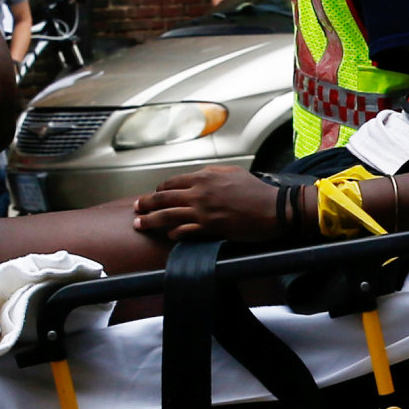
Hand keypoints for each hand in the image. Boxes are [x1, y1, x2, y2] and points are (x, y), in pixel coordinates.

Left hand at [132, 165, 285, 242]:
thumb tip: (200, 176)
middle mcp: (200, 192)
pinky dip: (173, 233)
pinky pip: (184, 231)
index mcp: (205, 177)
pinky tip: (168, 235)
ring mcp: (203, 211)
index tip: (155, 195)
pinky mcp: (209, 228)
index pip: (173, 182)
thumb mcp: (233, 173)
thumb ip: (212, 174)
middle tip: (136, 208)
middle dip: (146, 203)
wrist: (273, 209)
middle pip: (164, 198)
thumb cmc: (256, 191)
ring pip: (167, 215)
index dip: (160, 189)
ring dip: (150, 220)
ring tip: (139, 224)